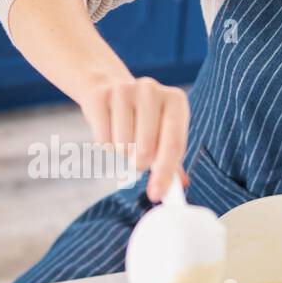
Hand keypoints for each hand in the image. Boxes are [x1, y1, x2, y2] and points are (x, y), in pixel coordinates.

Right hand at [79, 76, 189, 201]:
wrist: (108, 88)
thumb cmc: (142, 119)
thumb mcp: (163, 133)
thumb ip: (173, 161)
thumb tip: (181, 186)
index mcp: (175, 100)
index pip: (174, 144)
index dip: (165, 174)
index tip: (156, 195)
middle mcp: (152, 90)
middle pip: (146, 149)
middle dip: (140, 163)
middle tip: (137, 157)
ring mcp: (124, 89)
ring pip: (123, 146)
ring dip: (122, 153)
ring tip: (123, 138)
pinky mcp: (100, 96)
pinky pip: (103, 140)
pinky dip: (105, 145)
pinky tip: (109, 131)